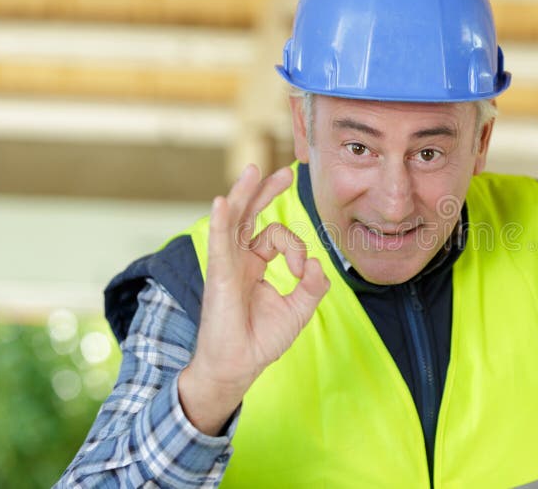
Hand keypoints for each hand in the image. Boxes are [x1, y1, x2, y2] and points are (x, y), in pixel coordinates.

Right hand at [179, 165, 329, 434]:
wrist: (239, 367)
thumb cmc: (261, 340)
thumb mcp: (298, 310)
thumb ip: (312, 285)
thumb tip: (317, 262)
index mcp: (253, 264)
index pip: (275, 236)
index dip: (295, 247)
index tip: (301, 270)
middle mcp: (237, 259)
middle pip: (248, 215)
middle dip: (264, 191)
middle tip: (283, 173)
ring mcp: (226, 265)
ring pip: (234, 220)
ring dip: (244, 194)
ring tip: (253, 170)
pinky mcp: (220, 276)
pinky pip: (220, 242)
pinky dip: (222, 221)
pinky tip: (224, 201)